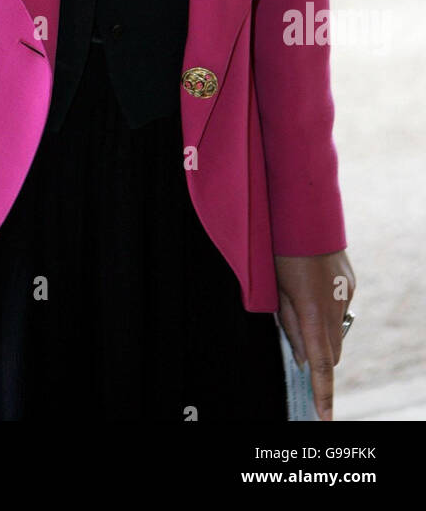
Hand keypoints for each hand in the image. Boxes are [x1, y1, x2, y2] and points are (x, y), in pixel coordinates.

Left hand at [274, 250, 355, 421]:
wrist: (305, 212)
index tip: (323, 415)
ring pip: (337, 329)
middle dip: (319, 360)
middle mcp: (335, 305)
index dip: (323, 392)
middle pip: (332, 350)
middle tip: (300, 355)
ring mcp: (346, 293)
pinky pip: (339, 307)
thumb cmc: (281, 249)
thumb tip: (302, 357)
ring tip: (299, 309)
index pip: (323, 364)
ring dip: (322, 333)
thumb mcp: (275, 288)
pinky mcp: (350, 281)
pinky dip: (326, 311)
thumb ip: (289, 324)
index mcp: (313, 311)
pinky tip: (311, 289)